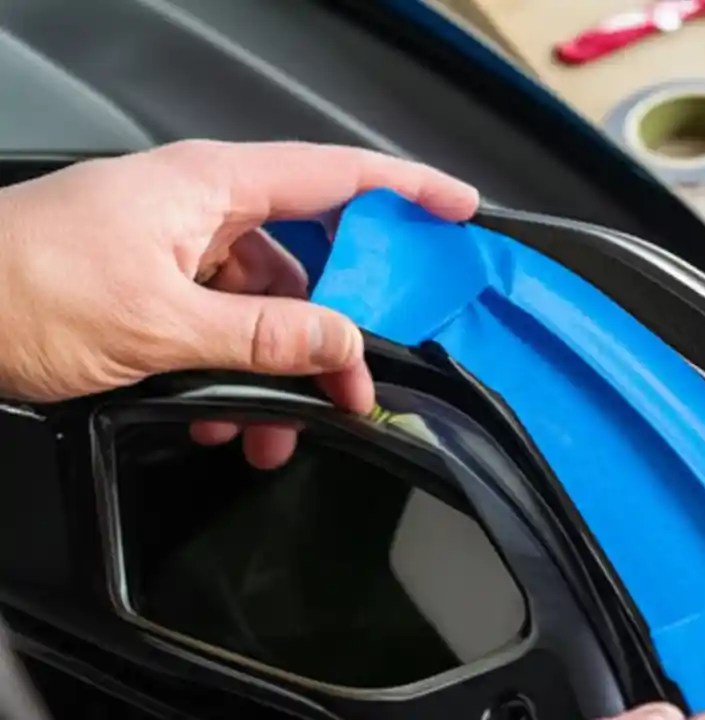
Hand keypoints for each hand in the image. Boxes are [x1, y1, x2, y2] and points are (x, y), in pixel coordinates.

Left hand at [0, 140, 478, 466]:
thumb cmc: (13, 290)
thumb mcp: (160, 326)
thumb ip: (266, 336)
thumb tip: (343, 344)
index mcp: (209, 186)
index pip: (337, 175)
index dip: (408, 191)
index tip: (458, 211)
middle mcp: (197, 206)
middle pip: (305, 258)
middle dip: (332, 329)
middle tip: (355, 382)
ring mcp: (170, 244)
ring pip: (260, 303)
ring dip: (274, 369)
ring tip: (270, 432)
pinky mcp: (145, 280)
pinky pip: (216, 321)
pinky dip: (228, 372)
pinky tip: (215, 421)